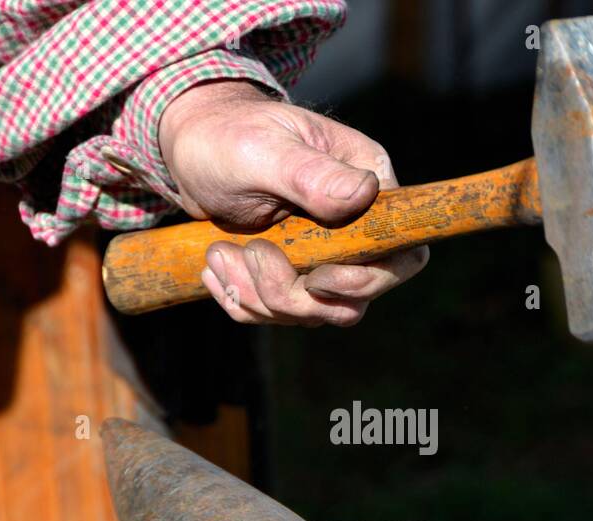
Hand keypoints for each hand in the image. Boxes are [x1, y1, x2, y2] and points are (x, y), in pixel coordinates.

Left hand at [158, 80, 427, 326]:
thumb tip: (364, 193)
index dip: (368, 280)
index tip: (316, 278)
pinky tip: (218, 265)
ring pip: (313, 311)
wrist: (191, 148)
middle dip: (295, 294)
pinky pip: (279, 313)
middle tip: (249, 254)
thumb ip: (312, 174)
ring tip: (219, 254)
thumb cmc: (227, 135)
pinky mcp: (294, 275)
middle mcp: (356, 224)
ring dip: (259, 295)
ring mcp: (326, 255)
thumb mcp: (262, 149)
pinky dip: (243, 300)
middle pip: (355, 297)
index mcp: (366, 182)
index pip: (401, 252)